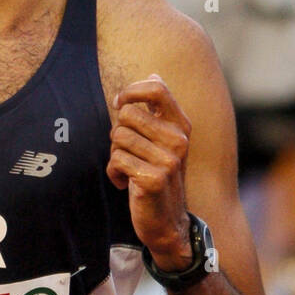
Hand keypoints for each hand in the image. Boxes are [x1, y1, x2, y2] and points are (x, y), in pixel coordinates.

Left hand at [106, 75, 192, 269]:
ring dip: (115, 155)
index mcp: (180, 125)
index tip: (120, 105)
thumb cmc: (157, 175)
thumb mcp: (161, 140)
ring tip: (128, 169)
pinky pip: (116, 161)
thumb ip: (156, 110)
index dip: (131, 92)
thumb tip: (153, 74)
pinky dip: (114, 174)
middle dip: (117, 133)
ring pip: (118, 137)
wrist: (167, 221)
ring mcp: (169, 159)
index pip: (157, 89)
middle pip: (126, 114)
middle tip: (128, 153)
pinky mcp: (154, 178)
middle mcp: (179, 139)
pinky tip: (125, 184)